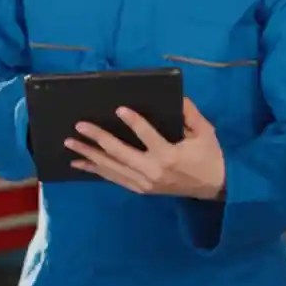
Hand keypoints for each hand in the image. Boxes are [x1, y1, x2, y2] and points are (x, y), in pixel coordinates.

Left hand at [65, 97, 225, 200]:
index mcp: (170, 155)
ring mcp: (145, 183)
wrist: (215, 187)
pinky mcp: (141, 189)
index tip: (118, 109)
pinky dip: (96, 170)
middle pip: (120, 153)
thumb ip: (189, 113)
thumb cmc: (209, 156)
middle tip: (80, 126)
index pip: (148, 136)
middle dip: (98, 138)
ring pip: (112, 167)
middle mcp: (153, 171)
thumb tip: (175, 96)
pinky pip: (114, 179)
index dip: (133, 122)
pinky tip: (80, 162)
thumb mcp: (205, 132)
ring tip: (71, 143)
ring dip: (90, 154)